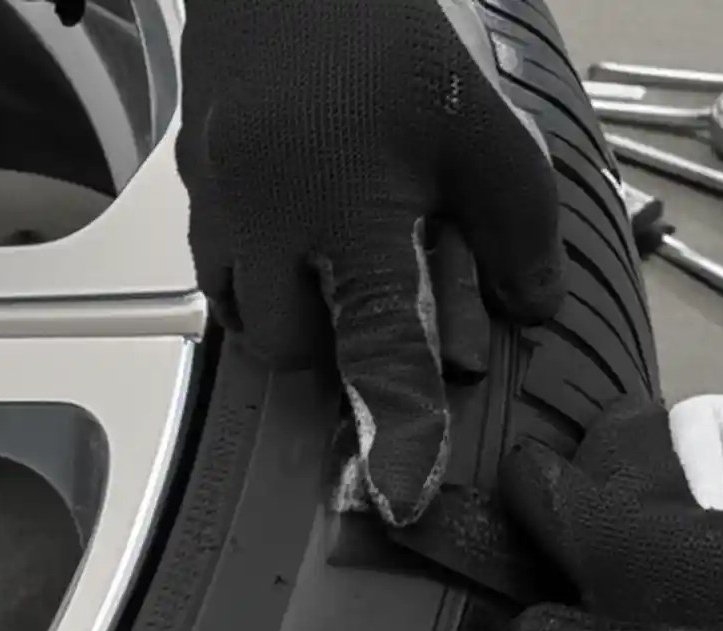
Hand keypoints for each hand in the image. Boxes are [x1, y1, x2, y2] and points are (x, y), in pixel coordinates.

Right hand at [179, 0, 563, 525]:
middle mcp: (264, 218)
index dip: (392, 425)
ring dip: (297, 315)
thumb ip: (517, 229)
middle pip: (294, 348)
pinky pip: (221, 263)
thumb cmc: (386, 38)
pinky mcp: (194, 181)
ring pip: (245, 314)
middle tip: (382, 301)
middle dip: (342, 348)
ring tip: (339, 263)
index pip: (375, 344)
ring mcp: (216, 201)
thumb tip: (529, 310)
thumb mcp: (481, 128)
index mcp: (346, 207)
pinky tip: (302, 226)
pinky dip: (265, 272)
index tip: (398, 494)